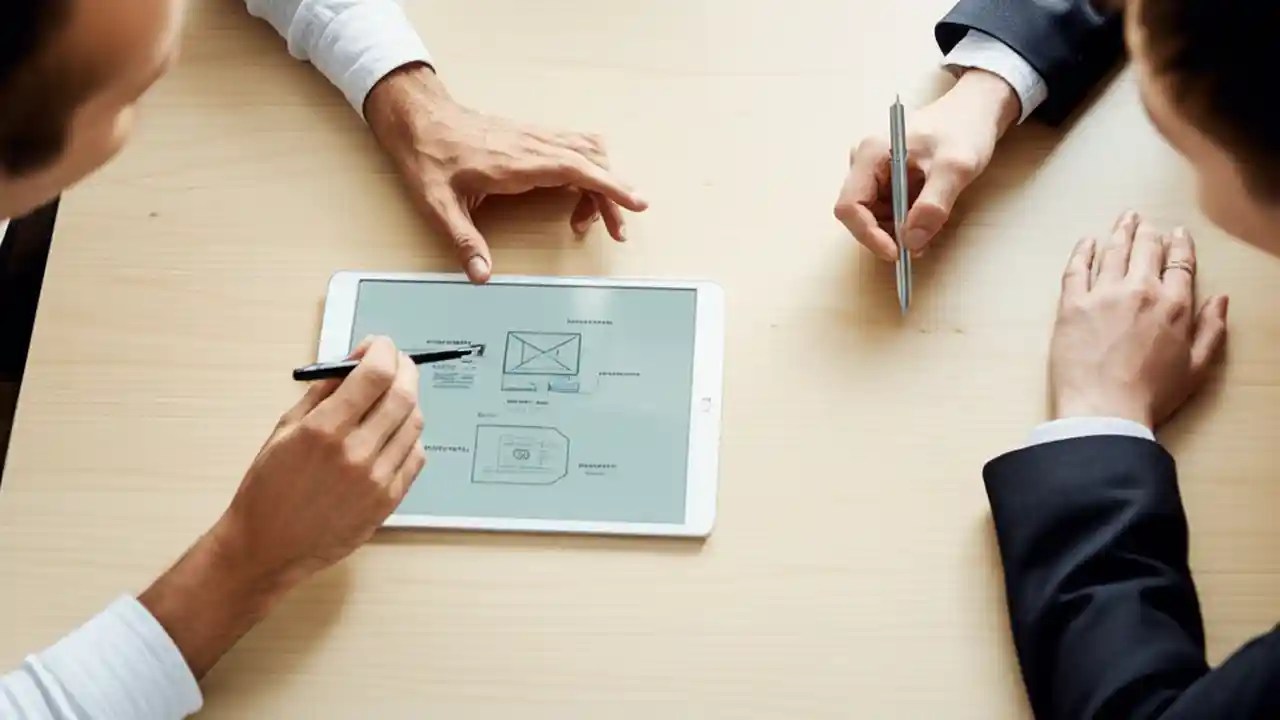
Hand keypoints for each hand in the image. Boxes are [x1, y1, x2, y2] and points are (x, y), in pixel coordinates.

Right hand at [219, 336, 426, 582]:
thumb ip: (322, 393)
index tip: (379, 346)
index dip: (383, 351)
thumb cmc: (268, 488)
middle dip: (403, 368)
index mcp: (324, 430)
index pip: (375, 374)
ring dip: (407, 401)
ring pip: (415, 423)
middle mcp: (356, 453)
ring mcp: (377, 480)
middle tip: (394, 363)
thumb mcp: (284, 430)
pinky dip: (409, 436)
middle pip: (403, 394)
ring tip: (389, 400)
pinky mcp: (389, 501)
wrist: (269, 547)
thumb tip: (353, 363)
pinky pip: (416, 456)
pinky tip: (391, 434)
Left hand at [365, 64, 648, 282]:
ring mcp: (534, 137)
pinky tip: (576, 192)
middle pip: (592, 162)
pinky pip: (573, 148)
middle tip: (616, 232)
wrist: (419, 118)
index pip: (579, 169)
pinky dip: (586, 169)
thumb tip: (481, 275)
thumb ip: (463, 241)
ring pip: (587, 151)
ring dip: (600, 181)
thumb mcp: (438, 205)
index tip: (636, 202)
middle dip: (612, 195)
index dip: (611, 186)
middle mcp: (533, 145)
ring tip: (590, 220)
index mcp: (518, 162)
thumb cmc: (428, 157)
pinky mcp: (531, 137)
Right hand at [834, 69, 1020, 259]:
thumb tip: (911, 242)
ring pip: (874, 216)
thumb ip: (933, 205)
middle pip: (859, 214)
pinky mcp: (887, 178)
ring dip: (897, 231)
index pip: (850, 205)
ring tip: (929, 229)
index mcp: (871, 154)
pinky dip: (905, 222)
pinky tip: (927, 217)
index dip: (868, 234)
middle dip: (886, 235)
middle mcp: (865, 163)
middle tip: (919, 247)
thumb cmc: (964, 129)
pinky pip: (887, 210)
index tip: (896, 253)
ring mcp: (875, 171)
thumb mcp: (955, 168)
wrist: (975, 111)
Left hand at [1050, 211, 1229, 428]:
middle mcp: (1139, 291)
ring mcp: (1102, 295)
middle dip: (1148, 232)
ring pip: (1113, 252)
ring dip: (1120, 232)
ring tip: (1124, 219)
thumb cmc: (1153, 395)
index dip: (1179, 245)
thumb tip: (1220, 298)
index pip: (1180, 263)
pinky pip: (1076, 269)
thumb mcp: (1197, 367)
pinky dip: (1083, 252)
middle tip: (1145, 221)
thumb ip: (1212, 329)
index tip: (1177, 233)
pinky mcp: (1071, 305)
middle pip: (1145, 250)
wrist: (1104, 410)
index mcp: (1173, 305)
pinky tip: (1087, 242)